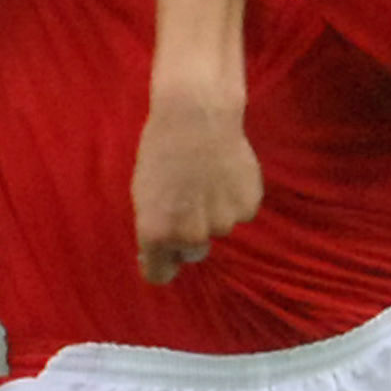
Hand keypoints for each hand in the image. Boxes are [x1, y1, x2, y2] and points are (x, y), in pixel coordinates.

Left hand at [131, 87, 261, 282]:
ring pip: (217, 229)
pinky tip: (224, 171)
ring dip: (212, 211)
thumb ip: (155, 226)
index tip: (160, 253)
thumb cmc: (160, 148)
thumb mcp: (143, 192)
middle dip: (188, 233)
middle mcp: (190, 236)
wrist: (196, 114)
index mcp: (157, 234)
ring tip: (205, 176)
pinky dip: (233, 198)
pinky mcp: (248, 207)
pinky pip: (239, 212)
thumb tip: (165, 252)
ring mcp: (222, 224)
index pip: (159, 275)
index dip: (159, 263)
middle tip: (186, 198)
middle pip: (191, 251)